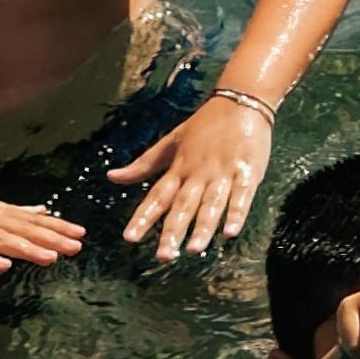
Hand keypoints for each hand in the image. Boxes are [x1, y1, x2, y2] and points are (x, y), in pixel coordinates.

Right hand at [0, 166, 90, 275]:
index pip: (27, 218)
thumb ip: (5, 209)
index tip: (81, 232)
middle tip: (78, 246)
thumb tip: (37, 210)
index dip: (55, 226)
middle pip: (21, 229)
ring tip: (51, 257)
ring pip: (0, 240)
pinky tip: (2, 266)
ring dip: (26, 249)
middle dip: (50, 239)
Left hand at [118, 84, 271, 262]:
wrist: (239, 102)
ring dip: (203, 227)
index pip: (157, 196)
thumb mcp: (170, 142)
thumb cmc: (204, 125)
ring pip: (211, 204)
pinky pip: (242, 196)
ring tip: (194, 250)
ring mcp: (223, 173)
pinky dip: (237, 214)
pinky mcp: (247, 171)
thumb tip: (111, 177)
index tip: (130, 238)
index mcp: (179, 168)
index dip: (143, 217)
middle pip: (183, 206)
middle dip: (173, 231)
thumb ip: (143, 164)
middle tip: (163, 256)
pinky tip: (231, 232)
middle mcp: (198, 173)